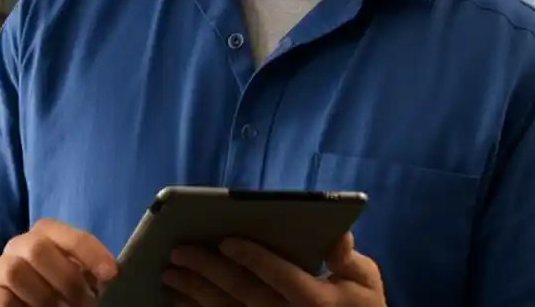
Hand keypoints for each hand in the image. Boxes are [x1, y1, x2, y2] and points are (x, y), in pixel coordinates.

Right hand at [0, 218, 118, 306]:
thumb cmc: (53, 286)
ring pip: (15, 270)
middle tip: (86, 303)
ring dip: (43, 296)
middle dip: (66, 277)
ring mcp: (0, 269)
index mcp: (45, 235)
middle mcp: (19, 246)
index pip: (64, 232)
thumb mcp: (72, 276)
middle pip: (37, 247)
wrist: (12, 300)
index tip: (111, 274)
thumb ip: (86, 273)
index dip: (88, 250)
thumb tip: (106, 280)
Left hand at [162, 231, 384, 305]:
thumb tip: (337, 235)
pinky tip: (177, 299)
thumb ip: (348, 258)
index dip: (255, 259)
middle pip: (244, 294)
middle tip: (179, 251)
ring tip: (169, 273)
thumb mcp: (365, 281)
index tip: (226, 240)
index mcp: (316, 300)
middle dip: (209, 272)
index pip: (282, 277)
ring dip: (194, 293)